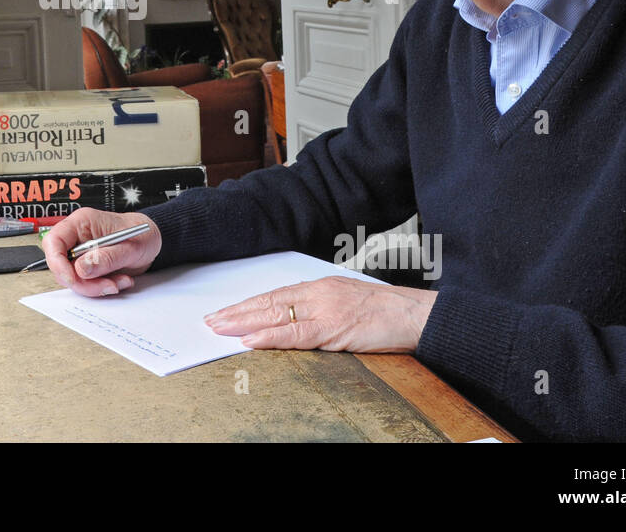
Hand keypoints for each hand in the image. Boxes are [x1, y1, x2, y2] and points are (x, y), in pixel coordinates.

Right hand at [41, 207, 161, 297]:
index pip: (53, 241)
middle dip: (82, 281)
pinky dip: (101, 287)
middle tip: (107, 285)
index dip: (57, 262)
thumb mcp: (130, 248)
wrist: (154, 241)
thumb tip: (81, 269)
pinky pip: (84, 283)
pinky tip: (120, 280)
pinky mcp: (87, 266)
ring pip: (73, 277)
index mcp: (82, 222)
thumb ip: (106, 258)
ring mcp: (81, 252)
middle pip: (61, 264)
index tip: (72, 279)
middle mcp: (77, 237)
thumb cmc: (142, 235)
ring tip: (120, 281)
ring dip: (95, 286)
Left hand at [204, 276, 436, 352]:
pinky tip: (251, 340)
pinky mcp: (334, 328)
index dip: (248, 303)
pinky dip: (270, 337)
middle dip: (237, 312)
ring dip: (244, 323)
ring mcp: (325, 310)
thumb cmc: (385, 312)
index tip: (226, 311)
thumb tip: (293, 321)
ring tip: (220, 328)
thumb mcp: (346, 303)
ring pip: (275, 315)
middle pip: (269, 302)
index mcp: (320, 286)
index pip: (275, 294)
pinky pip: (295, 334)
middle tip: (211, 320)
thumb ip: (319, 309)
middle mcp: (318, 293)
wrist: (414, 313)